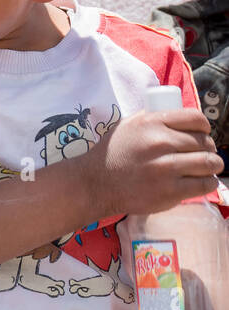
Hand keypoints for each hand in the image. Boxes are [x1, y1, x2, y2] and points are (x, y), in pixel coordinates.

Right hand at [87, 107, 221, 216]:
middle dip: (209, 148)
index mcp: (151, 123)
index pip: (195, 118)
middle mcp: (159, 143)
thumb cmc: (113, 154)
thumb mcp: (127, 126)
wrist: (95, 184)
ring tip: (208, 168)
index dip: (204, 126)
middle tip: (203, 153)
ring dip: (213, 165)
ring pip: (209, 163)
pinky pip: (204, 184)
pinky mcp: (169, 191)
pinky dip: (208, 183)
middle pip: (205, 142)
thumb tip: (181, 118)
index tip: (201, 133)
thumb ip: (153, 119)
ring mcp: (165, 169)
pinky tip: (202, 181)